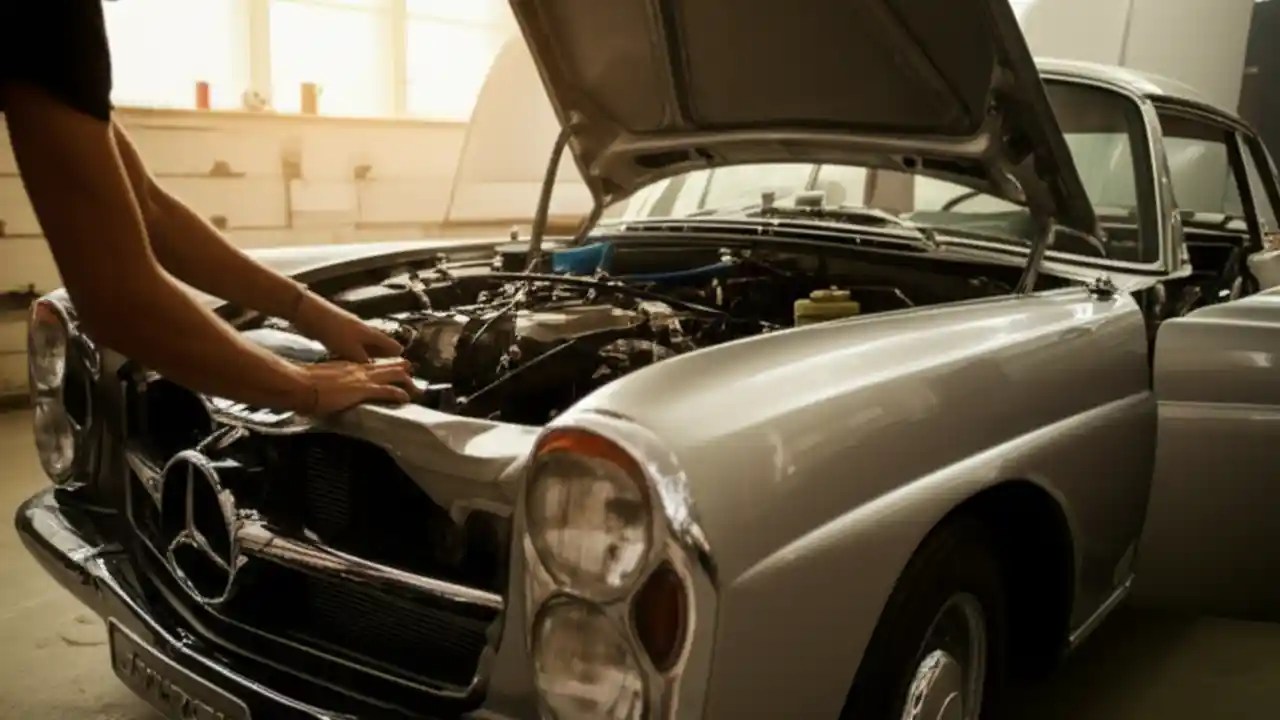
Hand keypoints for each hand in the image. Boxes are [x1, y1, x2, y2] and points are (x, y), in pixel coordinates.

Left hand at [292, 291, 402, 361]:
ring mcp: (352, 327)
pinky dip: (356, 350)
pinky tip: (350, 356)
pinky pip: (354, 342)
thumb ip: (363, 361)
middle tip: (390, 364)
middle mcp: (364, 329)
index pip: (391, 344)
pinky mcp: (339, 329)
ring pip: (366, 342)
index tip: (403, 363)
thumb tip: (372, 370)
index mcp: (371, 333)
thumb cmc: (333, 331)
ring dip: (370, 352)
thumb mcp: (350, 350)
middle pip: (379, 342)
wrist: (311, 313)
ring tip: (372, 362)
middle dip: (384, 353)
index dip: (396, 354)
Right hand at [293, 358, 416, 415]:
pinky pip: (387, 390)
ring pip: (392, 375)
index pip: (369, 365)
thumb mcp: (319, 380)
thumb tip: (326, 392)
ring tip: (416, 388)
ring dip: (406, 381)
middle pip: (384, 366)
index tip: (388, 369)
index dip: (381, 368)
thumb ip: (327, 384)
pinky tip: (406, 398)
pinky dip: (399, 393)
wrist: (301, 384)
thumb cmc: (304, 384)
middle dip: (399, 369)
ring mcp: (362, 378)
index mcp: (346, 365)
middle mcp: (357, 368)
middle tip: (410, 371)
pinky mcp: (364, 389)